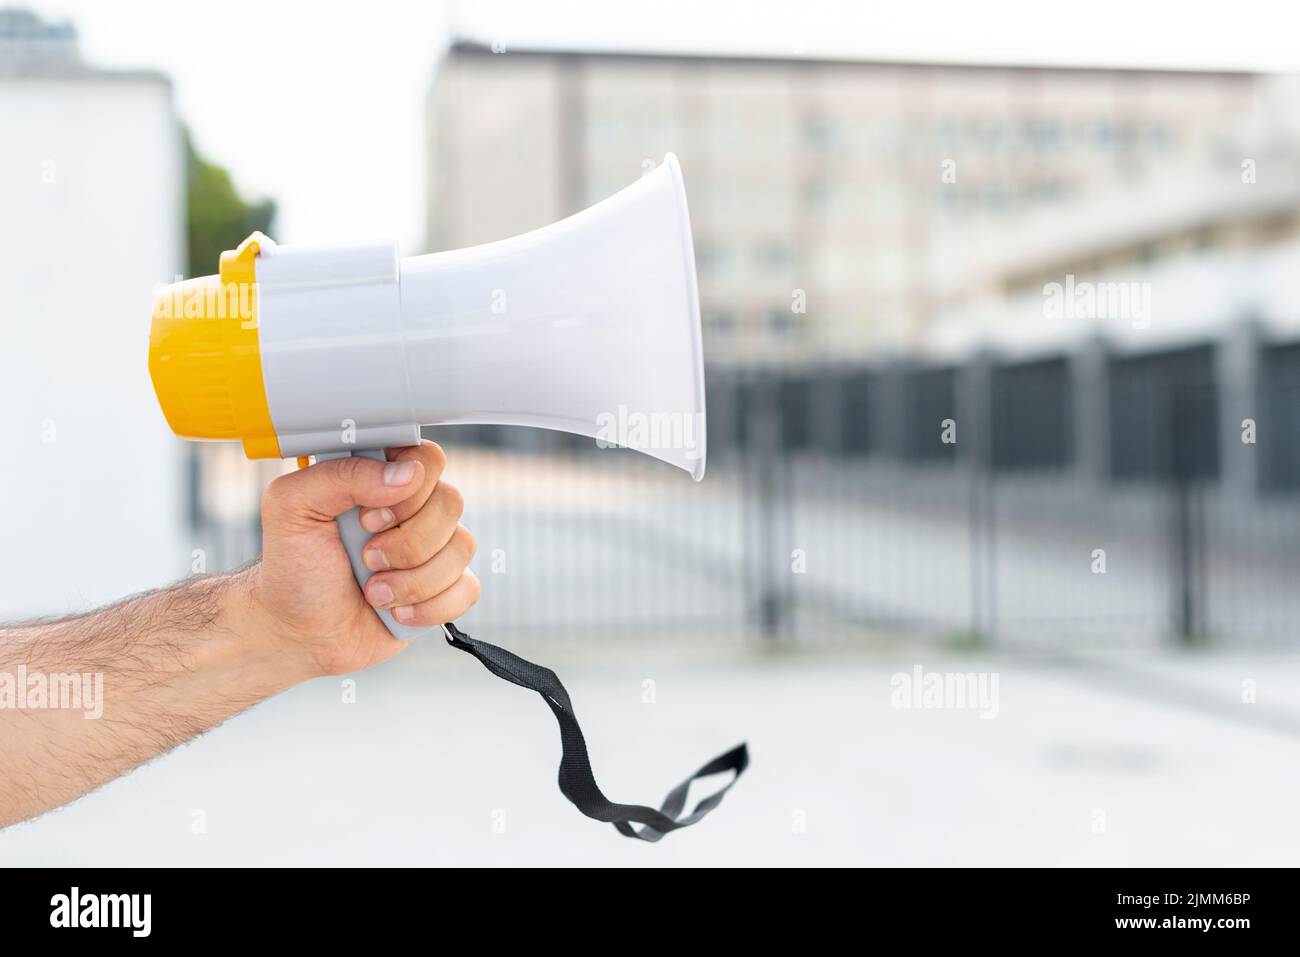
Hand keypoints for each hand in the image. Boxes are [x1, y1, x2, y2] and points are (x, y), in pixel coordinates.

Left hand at [247, 440, 478, 675]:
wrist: (300, 635)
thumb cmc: (293, 568)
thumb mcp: (292, 508)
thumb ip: (341, 476)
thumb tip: (407, 474)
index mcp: (379, 479)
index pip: (426, 458)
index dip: (407, 490)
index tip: (368, 518)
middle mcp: (412, 509)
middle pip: (451, 502)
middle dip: (406, 542)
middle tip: (367, 558)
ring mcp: (433, 549)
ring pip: (463, 547)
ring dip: (414, 580)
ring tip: (375, 593)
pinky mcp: (445, 588)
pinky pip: (469, 588)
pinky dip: (431, 607)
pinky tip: (396, 611)